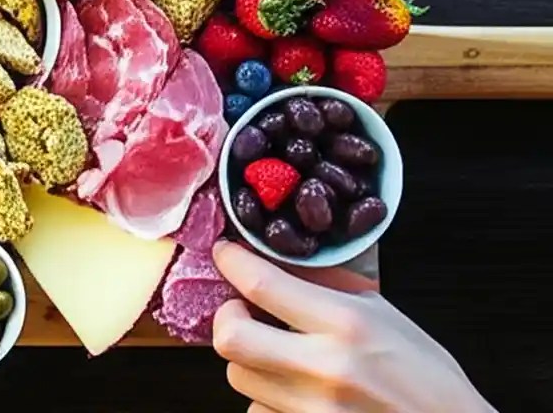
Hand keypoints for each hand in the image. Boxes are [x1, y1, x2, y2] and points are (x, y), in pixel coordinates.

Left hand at [211, 241, 494, 412]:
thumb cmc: (426, 378)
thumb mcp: (385, 315)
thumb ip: (328, 287)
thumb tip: (277, 260)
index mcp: (347, 326)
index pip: (262, 284)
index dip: (232, 262)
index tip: (226, 254)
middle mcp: (324, 369)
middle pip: (230, 338)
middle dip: (228, 318)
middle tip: (242, 310)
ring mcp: (312, 410)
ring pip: (240, 377)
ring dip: (250, 360)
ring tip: (279, 354)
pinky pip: (259, 411)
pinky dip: (268, 399)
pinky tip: (296, 391)